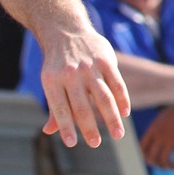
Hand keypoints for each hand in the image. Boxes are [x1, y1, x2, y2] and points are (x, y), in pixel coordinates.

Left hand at [40, 28, 130, 148]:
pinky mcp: (105, 60)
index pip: (59, 110)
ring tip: (118, 135)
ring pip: (103, 98)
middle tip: (95, 144)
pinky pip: (116, 84)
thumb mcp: (50, 82)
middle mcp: (70, 74)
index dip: (66, 127)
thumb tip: (48, 131)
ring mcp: (89, 67)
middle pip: (82, 107)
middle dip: (90, 129)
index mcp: (52, 81)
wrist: (65, 30)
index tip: (72, 143)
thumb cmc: (57, 64)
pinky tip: (124, 113)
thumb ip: (54, 106)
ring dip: (112, 119)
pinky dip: (122, 100)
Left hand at [140, 88, 173, 168]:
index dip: (145, 156)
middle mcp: (159, 135)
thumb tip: (157, 136)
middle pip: (151, 157)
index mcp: (153, 128)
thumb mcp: (166, 116)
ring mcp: (170, 139)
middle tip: (166, 165)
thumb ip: (159, 127)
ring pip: (164, 161)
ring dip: (170, 167)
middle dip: (157, 164)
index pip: (142, 148)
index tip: (153, 160)